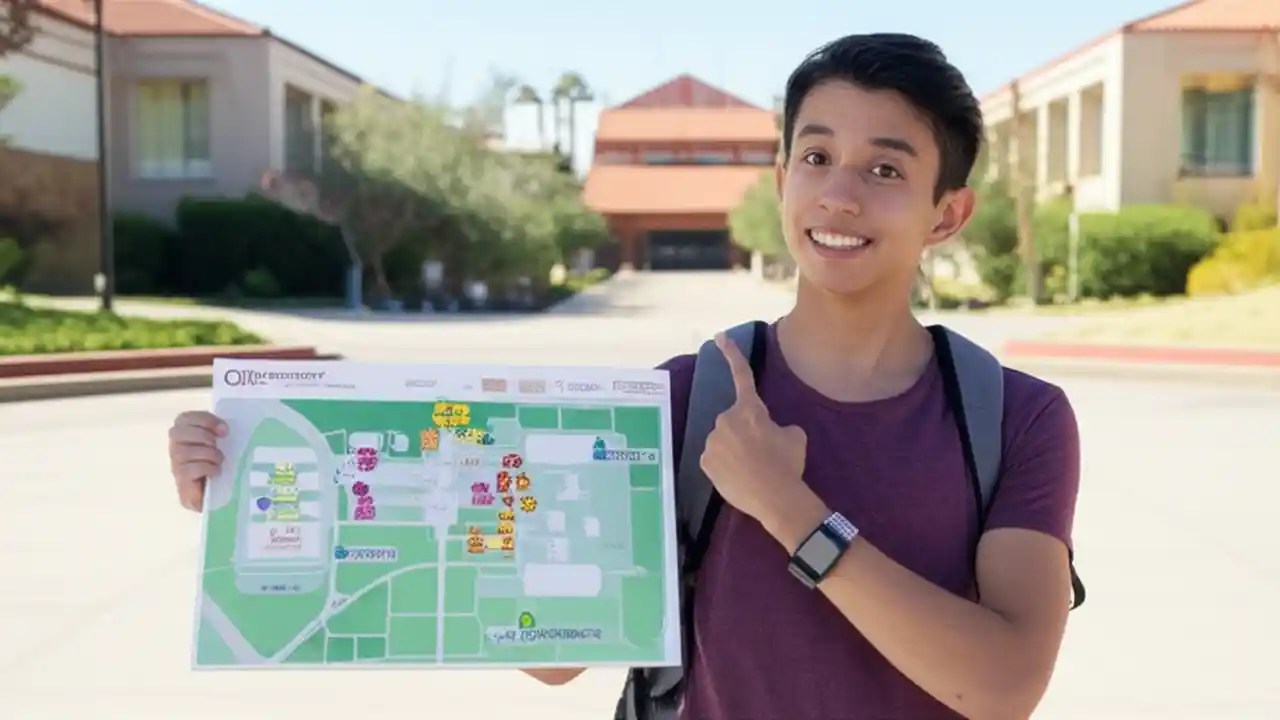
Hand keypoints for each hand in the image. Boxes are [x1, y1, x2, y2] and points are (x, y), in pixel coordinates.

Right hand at [168, 410, 226, 511]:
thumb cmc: (220, 465)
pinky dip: (206, 468)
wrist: (218, 496)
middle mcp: (175, 448)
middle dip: (203, 436)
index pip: (184, 418)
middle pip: (179, 433)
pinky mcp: (181, 483)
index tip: (224, 430)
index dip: (204, 420)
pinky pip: (189, 469)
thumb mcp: (221, 445)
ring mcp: (176, 466)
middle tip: (217, 444)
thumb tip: (225, 429)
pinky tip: (215, 472)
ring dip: (208, 454)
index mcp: (184, 434)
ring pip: (184, 451)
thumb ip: (218, 432)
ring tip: (219, 460)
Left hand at [699, 332, 809, 528]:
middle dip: (744, 432)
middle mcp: (726, 420)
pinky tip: (740, 478)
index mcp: (750, 409)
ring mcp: (712, 442)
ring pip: (723, 441)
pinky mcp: (704, 462)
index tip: (719, 336)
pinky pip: (715, 459)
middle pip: (733, 421)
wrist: (776, 498)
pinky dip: (725, 466)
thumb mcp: (794, 436)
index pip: (742, 375)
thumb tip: (768, 432)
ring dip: (734, 450)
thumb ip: (776, 426)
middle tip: (762, 453)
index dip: (731, 353)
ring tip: (753, 469)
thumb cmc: (787, 463)